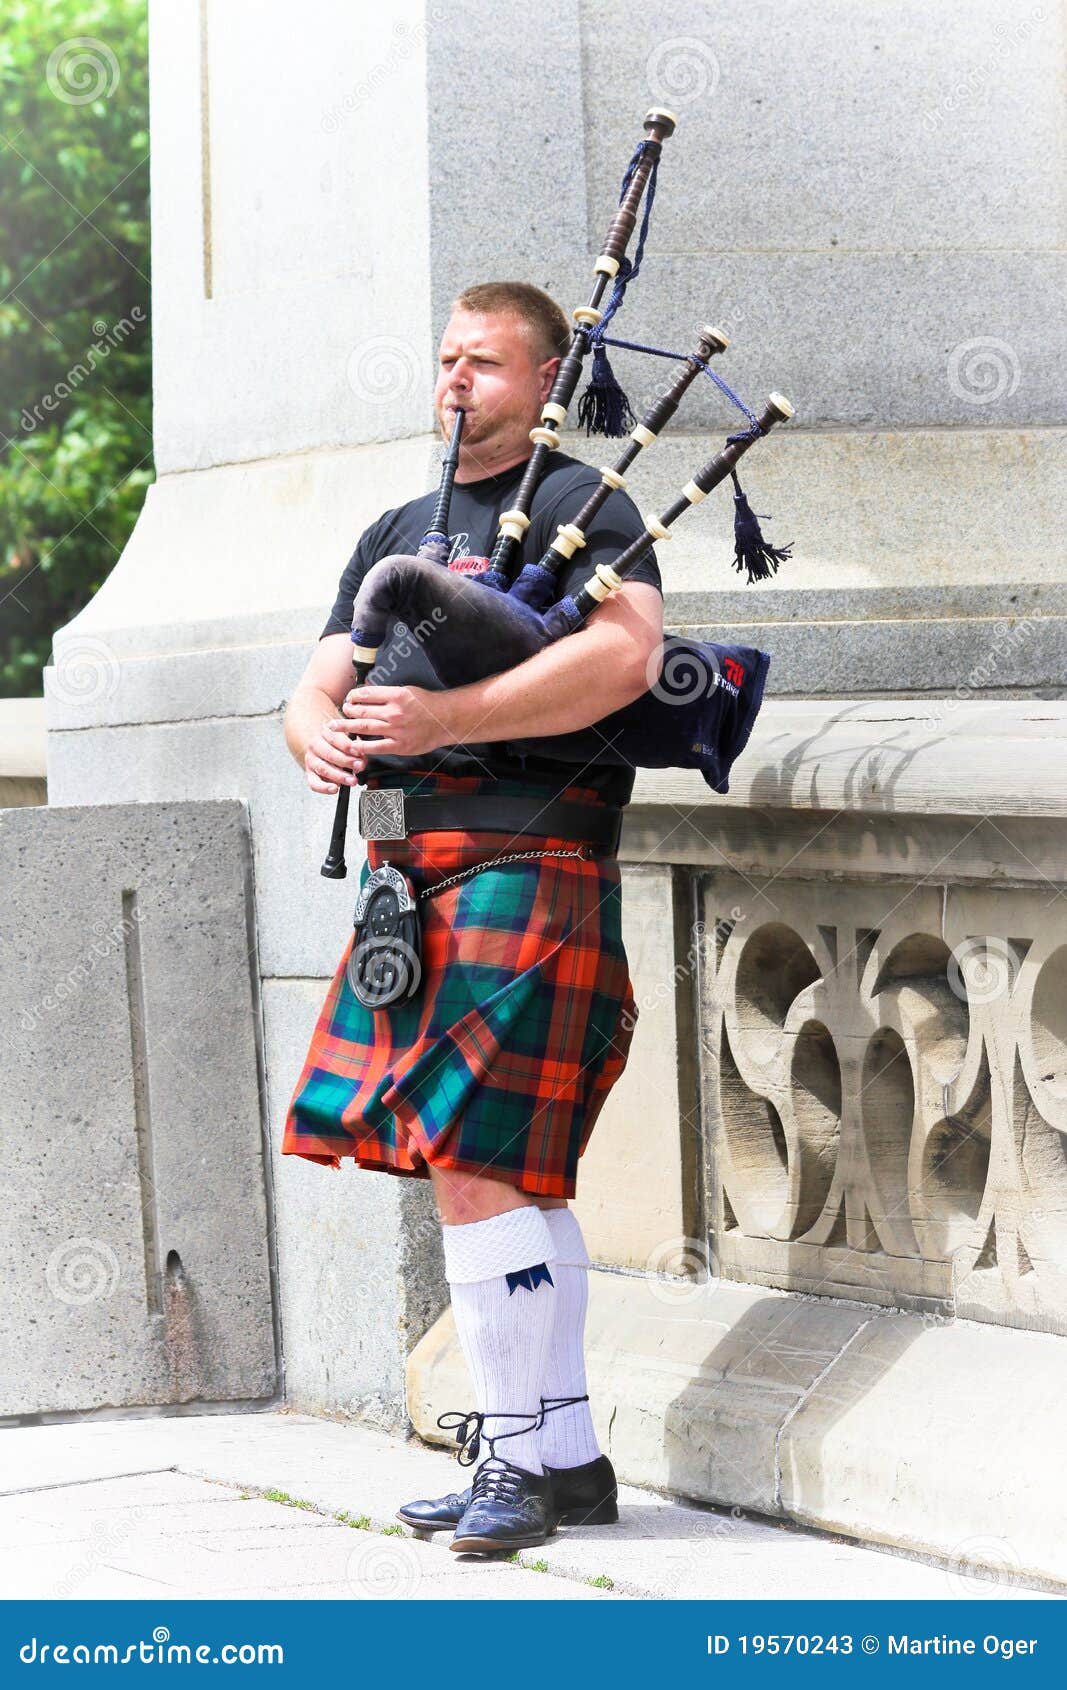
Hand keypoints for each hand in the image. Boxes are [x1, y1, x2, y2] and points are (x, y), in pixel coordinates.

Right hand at [303, 718, 366, 794]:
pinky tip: (334, 789)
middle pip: (330, 753)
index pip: (335, 737)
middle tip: (359, 766)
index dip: (348, 746)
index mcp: (325, 731)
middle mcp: (315, 744)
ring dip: (339, 776)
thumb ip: (356, 743)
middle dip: (347, 762)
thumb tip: (363, 755)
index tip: (359, 753)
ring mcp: (311, 759)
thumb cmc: (339, 740)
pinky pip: (314, 783)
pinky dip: (324, 788)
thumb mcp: (348, 735)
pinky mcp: (310, 773)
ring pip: (323, 768)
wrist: (322, 743)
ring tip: (352, 780)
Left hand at [336, 683, 455, 757]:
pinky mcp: (400, 746)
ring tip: (334, 727)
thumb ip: (386, 693)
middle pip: (362, 711)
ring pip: (365, 728)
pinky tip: (351, 745)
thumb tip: (366, 691)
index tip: (348, 699)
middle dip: (347, 712)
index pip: (366, 694)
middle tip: (338, 713)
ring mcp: (397, 730)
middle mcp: (395, 712)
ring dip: (347, 727)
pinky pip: (376, 747)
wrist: (445, 721)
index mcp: (396, 695)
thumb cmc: (427, 705)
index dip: (353, 696)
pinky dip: (361, 746)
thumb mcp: (407, 690)